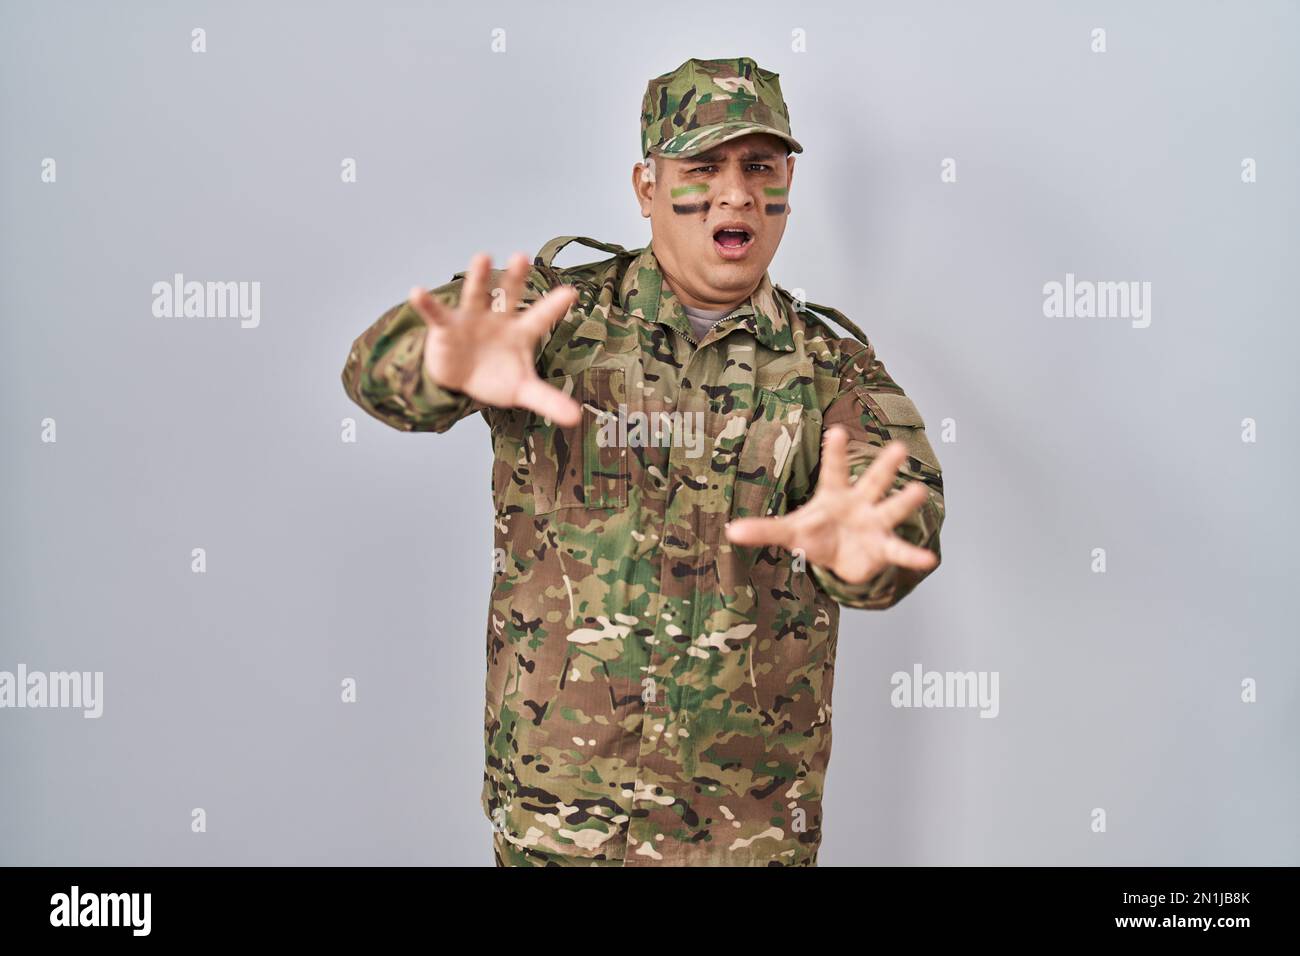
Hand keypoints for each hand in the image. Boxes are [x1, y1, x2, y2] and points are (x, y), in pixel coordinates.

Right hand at [409, 252, 581, 425]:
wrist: (460, 380)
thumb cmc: (495, 377)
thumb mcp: (522, 390)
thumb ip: (547, 400)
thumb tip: (576, 419)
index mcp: (520, 332)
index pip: (540, 317)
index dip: (554, 306)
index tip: (571, 291)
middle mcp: (497, 319)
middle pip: (508, 295)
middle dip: (515, 278)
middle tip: (522, 257)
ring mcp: (471, 320)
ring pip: (476, 295)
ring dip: (478, 277)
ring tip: (482, 257)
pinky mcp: (447, 328)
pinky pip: (437, 314)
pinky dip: (427, 304)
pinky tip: (418, 292)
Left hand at [724, 426, 937, 583]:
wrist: (841, 558)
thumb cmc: (816, 534)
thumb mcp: (789, 533)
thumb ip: (764, 530)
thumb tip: (730, 532)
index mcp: (834, 494)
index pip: (834, 470)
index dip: (834, 452)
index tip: (836, 430)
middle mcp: (859, 503)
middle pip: (873, 481)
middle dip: (884, 466)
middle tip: (899, 447)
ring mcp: (874, 523)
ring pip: (891, 509)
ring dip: (904, 501)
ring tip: (917, 491)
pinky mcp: (883, 547)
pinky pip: (898, 551)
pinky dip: (912, 555)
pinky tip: (928, 559)